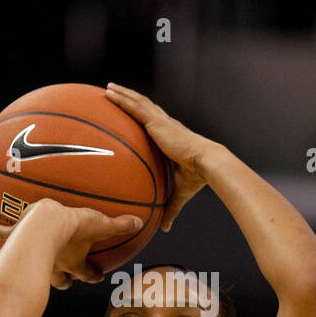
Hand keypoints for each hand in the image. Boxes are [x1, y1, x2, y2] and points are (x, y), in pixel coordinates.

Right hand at [0, 201, 141, 288]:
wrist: (43, 224)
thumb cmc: (73, 227)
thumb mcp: (99, 224)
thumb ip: (119, 225)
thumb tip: (140, 222)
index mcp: (72, 262)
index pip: (85, 273)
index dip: (91, 275)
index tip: (96, 276)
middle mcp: (53, 264)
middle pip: (59, 277)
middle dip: (63, 278)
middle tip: (65, 277)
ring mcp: (32, 255)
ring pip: (32, 262)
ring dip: (29, 260)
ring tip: (22, 255)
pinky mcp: (15, 240)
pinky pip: (5, 235)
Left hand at [104, 82, 216, 231]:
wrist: (207, 164)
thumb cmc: (197, 178)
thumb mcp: (179, 194)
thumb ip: (170, 208)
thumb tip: (165, 228)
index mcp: (171, 137)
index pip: (154, 124)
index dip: (145, 116)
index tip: (134, 113)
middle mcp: (166, 125)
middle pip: (144, 107)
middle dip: (130, 99)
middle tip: (115, 93)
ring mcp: (161, 121)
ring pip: (138, 102)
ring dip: (123, 94)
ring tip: (108, 88)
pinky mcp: (157, 122)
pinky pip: (134, 107)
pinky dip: (122, 99)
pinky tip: (109, 93)